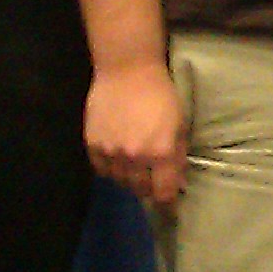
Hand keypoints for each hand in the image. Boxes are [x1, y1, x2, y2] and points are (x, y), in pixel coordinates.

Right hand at [86, 60, 186, 206]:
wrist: (127, 70)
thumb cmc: (160, 94)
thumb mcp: (180, 124)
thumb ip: (178, 156)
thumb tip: (177, 182)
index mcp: (162, 153)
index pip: (163, 193)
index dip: (167, 201)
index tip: (168, 201)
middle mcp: (136, 157)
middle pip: (140, 190)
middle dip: (148, 187)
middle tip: (151, 178)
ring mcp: (112, 152)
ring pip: (120, 181)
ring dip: (128, 178)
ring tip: (133, 165)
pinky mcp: (93, 144)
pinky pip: (101, 170)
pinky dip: (110, 168)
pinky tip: (116, 157)